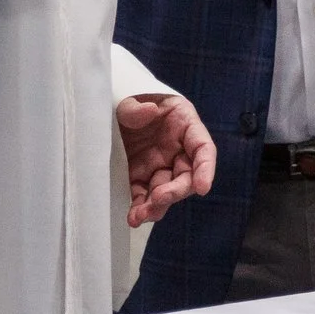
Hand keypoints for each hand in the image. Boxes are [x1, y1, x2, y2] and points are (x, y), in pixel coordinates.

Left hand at [118, 93, 216, 225]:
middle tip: (158, 199)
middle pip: (186, 176)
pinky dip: (140, 206)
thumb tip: (148, 111)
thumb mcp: (130, 97)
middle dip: (175, 192)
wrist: (108, 107)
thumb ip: (135, 106)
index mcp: (184, 124)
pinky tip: (133, 216)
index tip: (202, 188)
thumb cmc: (129, 98)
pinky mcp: (141, 175)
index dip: (206, 169)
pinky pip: (144, 195)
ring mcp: (159, 164)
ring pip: (166, 190)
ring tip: (139, 216)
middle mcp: (177, 149)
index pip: (203, 149)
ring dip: (156, 206)